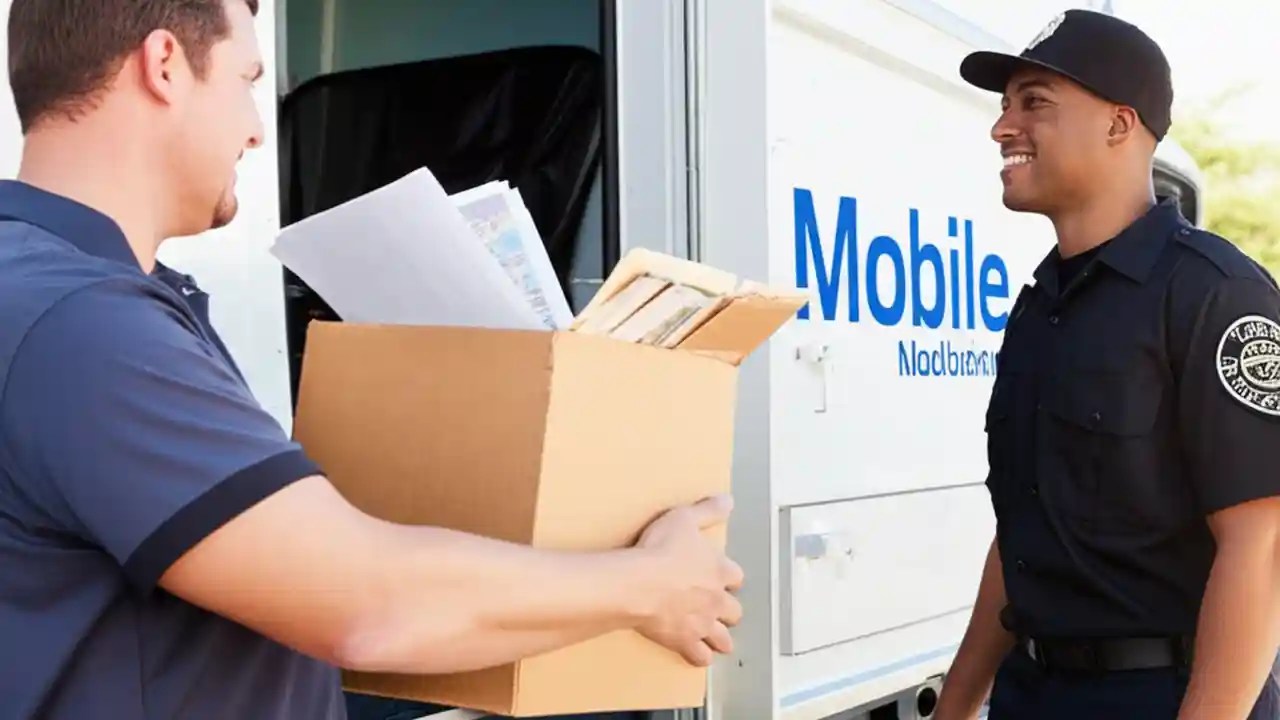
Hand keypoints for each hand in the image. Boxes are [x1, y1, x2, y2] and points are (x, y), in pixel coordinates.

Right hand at [634, 494, 743, 666]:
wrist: (640, 582)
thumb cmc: (660, 549)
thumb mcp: (684, 518)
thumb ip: (708, 510)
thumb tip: (728, 500)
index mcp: (719, 570)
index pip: (737, 577)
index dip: (730, 578)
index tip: (723, 578)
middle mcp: (717, 600)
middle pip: (734, 612)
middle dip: (728, 612)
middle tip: (719, 610)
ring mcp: (703, 623)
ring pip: (723, 639)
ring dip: (721, 638)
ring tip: (716, 639)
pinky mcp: (685, 640)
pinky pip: (700, 656)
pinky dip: (700, 656)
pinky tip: (697, 655)